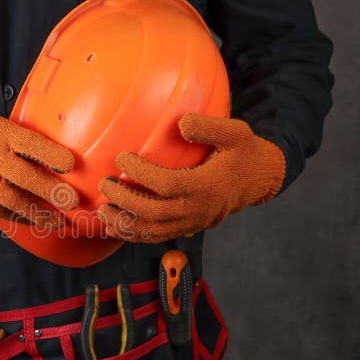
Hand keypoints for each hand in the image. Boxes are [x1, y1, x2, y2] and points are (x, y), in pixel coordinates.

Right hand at [0, 113, 78, 227]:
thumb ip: (22, 141)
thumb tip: (60, 158)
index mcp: (1, 134)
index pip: (30, 143)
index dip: (50, 154)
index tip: (70, 165)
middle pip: (25, 176)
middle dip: (51, 191)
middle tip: (73, 201)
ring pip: (15, 201)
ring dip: (41, 214)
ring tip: (61, 222)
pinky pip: (2, 211)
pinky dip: (22, 217)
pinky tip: (36, 221)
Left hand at [97, 113, 285, 242]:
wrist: (257, 181)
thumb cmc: (243, 152)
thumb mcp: (236, 132)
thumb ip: (210, 127)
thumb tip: (181, 123)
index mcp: (206, 185)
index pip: (168, 184)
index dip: (142, 174)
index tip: (122, 157)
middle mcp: (197, 209)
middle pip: (154, 212)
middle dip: (125, 202)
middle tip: (104, 186)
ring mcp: (191, 222)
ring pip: (153, 231)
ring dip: (125, 224)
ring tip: (102, 210)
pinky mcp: (187, 228)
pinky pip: (157, 237)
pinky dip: (134, 235)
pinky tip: (115, 225)